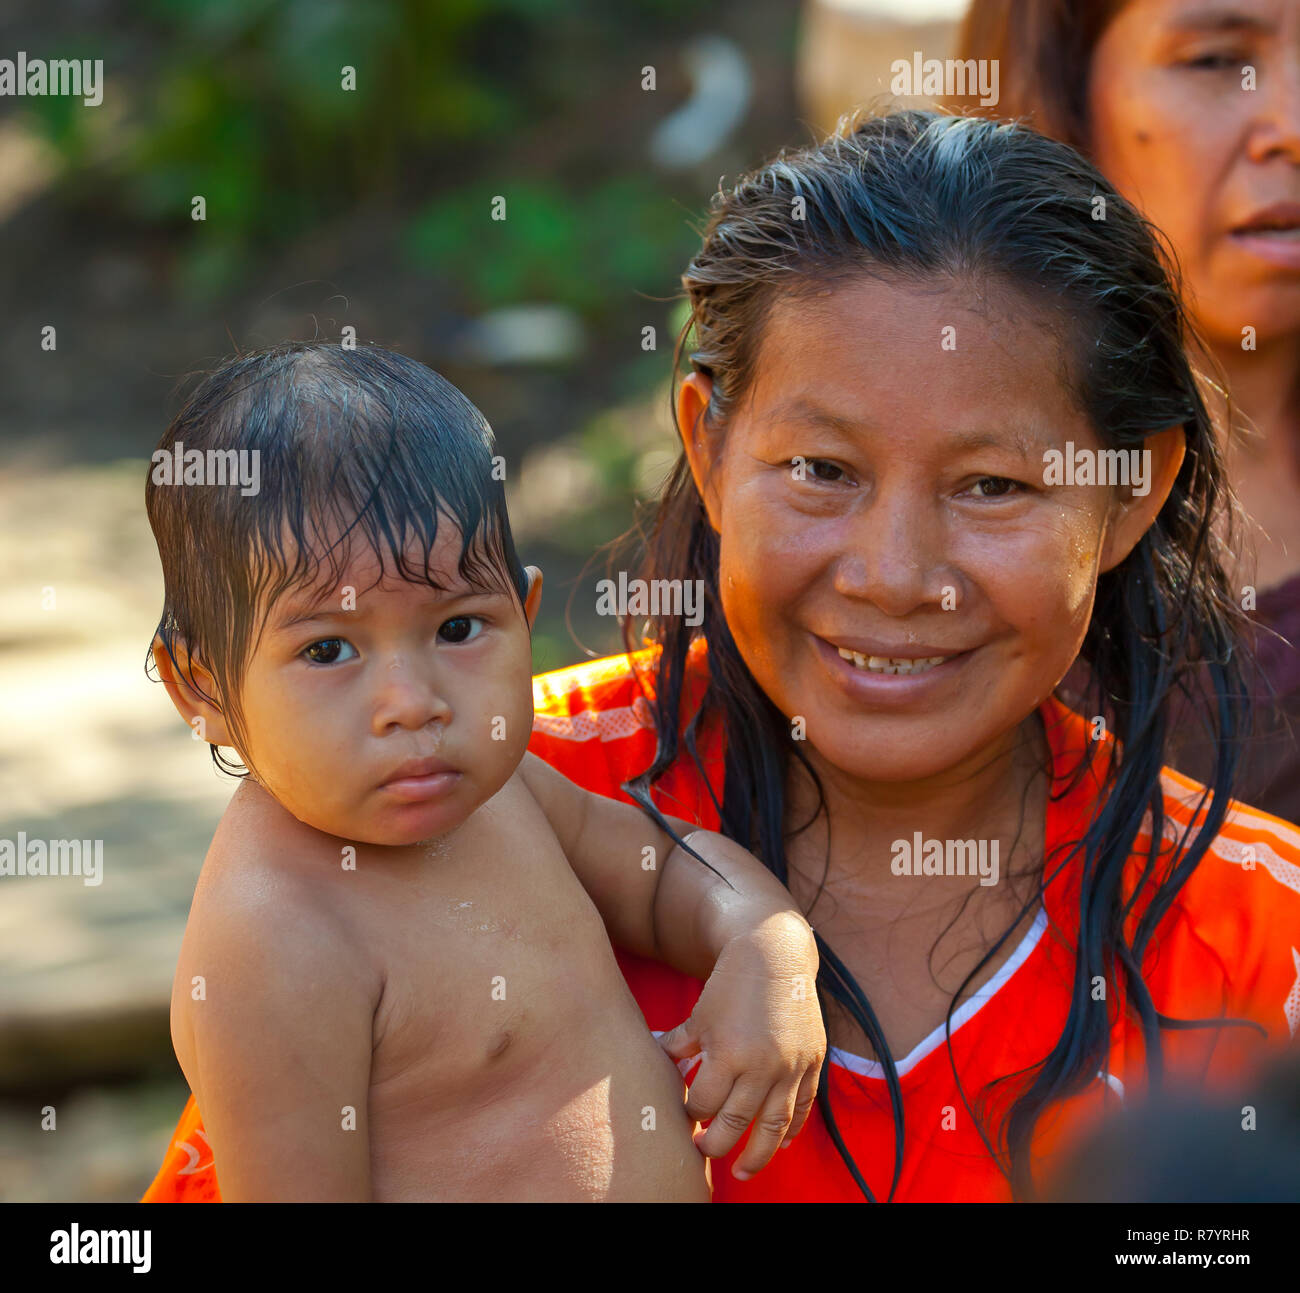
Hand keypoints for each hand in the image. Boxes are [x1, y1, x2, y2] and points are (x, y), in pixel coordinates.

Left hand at [658, 914, 823, 1178]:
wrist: (775, 953)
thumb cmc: (731, 982)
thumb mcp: (700, 1014)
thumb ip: (679, 1047)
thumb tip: (658, 1069)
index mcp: (730, 1053)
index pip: (704, 1103)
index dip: (691, 1113)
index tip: (685, 1114)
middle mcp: (763, 1066)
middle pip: (736, 1122)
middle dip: (716, 1143)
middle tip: (703, 1152)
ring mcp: (791, 1066)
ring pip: (774, 1126)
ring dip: (757, 1155)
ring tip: (742, 1172)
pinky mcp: (812, 1062)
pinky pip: (803, 1106)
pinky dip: (792, 1128)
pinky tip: (781, 1145)